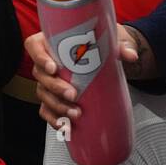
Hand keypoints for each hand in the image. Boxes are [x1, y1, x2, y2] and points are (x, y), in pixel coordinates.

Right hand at [27, 25, 150, 131]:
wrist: (107, 55)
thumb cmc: (102, 41)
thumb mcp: (111, 38)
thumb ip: (121, 45)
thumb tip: (131, 56)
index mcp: (51, 40)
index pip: (34, 46)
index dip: (39, 57)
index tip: (54, 67)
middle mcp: (46, 61)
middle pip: (39, 74)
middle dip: (55, 87)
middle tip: (73, 94)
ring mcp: (47, 80)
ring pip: (43, 94)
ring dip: (57, 106)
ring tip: (76, 114)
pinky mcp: (53, 96)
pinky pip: (46, 109)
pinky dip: (54, 119)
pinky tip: (65, 126)